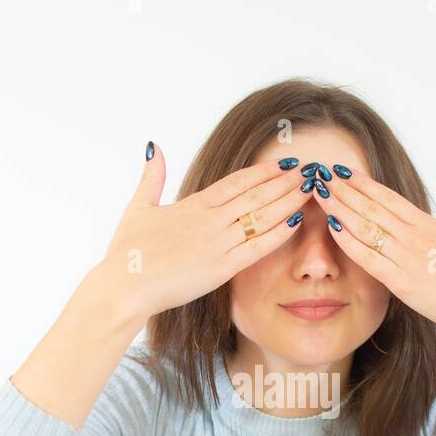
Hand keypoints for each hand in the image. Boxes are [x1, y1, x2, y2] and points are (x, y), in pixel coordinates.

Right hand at [94, 144, 310, 320]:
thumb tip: (155, 148)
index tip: (285, 162)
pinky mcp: (221, 268)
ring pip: (261, 216)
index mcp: (193, 204)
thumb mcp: (138, 207)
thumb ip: (152, 178)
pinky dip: (279, 233)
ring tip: (311, 189)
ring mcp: (217, 243)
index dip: (264, 171)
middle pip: (256, 194)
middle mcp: (209, 219)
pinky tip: (298, 221)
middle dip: (286, 181)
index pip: (237, 181)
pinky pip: (257, 247)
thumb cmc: (127, 252)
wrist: (124, 286)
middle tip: (311, 170)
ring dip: (289, 201)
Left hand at [308, 165, 435, 341]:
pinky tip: (331, 227)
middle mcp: (415, 236)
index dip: (363, 183)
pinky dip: (348, 241)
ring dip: (339, 208)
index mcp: (430, 225)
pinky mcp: (402, 282)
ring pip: (365, 227)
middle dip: (343, 189)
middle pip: (371, 207)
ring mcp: (407, 258)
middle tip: (319, 173)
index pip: (389, 197)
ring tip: (317, 192)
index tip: (343, 171)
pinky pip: (368, 258)